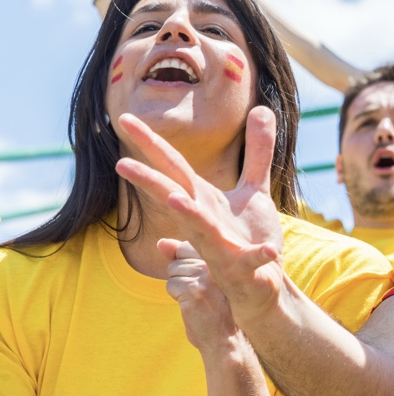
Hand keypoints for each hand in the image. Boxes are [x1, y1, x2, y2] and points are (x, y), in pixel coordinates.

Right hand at [114, 108, 287, 320]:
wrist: (255, 286)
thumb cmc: (246, 238)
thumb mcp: (254, 190)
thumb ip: (257, 152)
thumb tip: (261, 109)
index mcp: (203, 200)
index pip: (173, 167)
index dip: (150, 143)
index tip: (124, 118)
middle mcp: (204, 221)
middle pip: (174, 195)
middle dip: (149, 180)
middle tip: (120, 163)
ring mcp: (220, 245)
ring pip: (201, 229)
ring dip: (190, 215)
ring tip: (176, 199)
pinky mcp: (244, 265)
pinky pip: (252, 260)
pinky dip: (259, 256)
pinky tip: (271, 251)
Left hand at [159, 239, 240, 353]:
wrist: (227, 339)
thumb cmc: (216, 309)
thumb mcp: (204, 278)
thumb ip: (182, 258)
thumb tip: (160, 242)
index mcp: (221, 260)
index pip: (187, 247)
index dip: (186, 265)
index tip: (201, 281)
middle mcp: (215, 265)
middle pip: (178, 261)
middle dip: (182, 277)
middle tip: (201, 294)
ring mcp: (205, 278)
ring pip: (173, 273)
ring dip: (179, 288)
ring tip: (198, 300)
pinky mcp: (194, 291)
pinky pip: (171, 286)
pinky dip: (176, 297)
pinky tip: (193, 306)